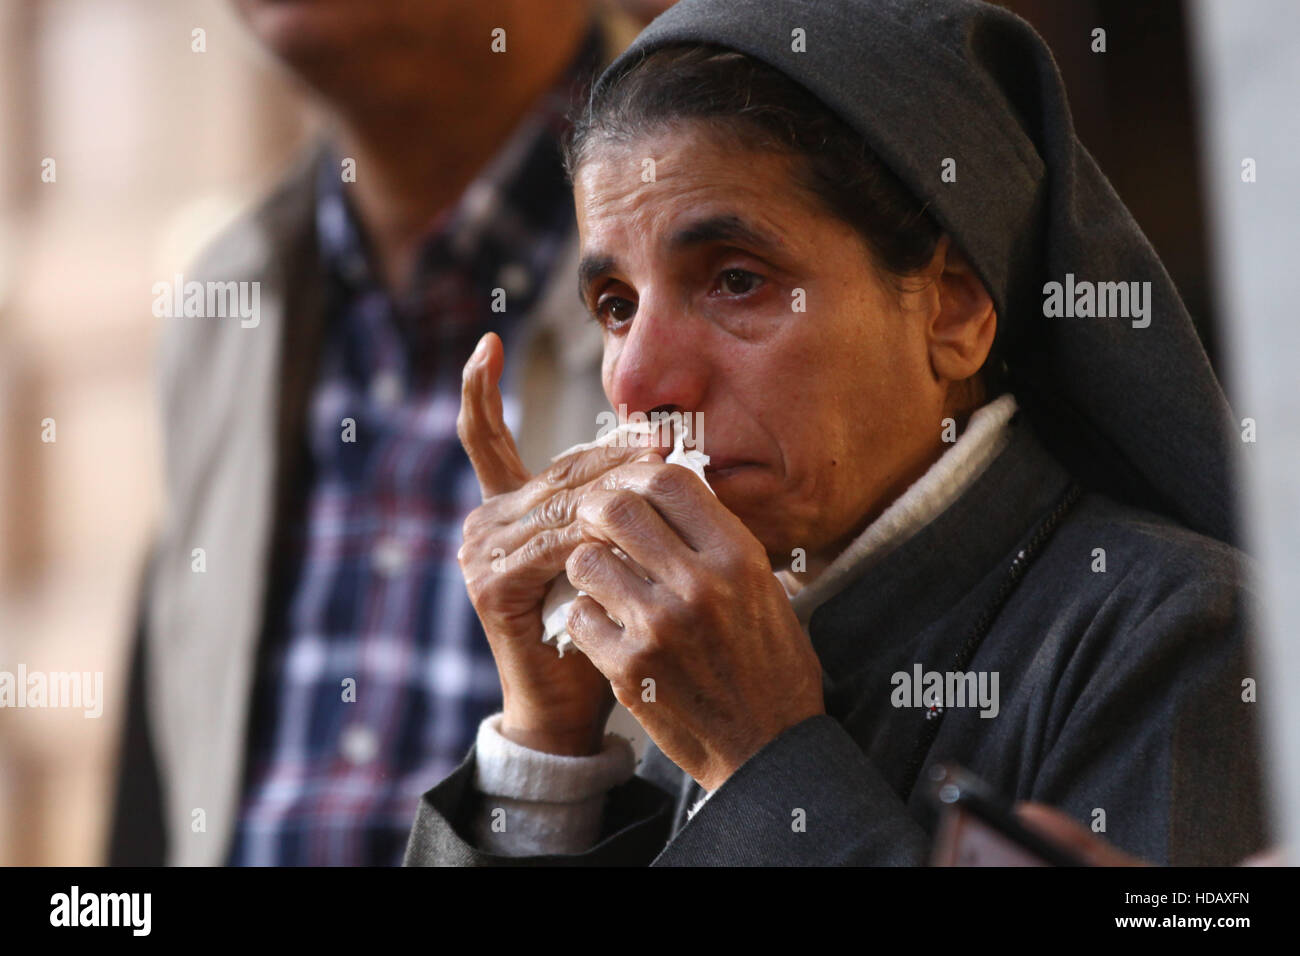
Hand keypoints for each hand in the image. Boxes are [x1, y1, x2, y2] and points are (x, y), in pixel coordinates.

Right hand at [456, 333, 665, 755]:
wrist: (571, 704)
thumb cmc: (600, 623)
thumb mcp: (605, 548)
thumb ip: (608, 502)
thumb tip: (660, 444)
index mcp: (504, 507)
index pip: (486, 438)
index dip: (479, 390)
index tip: (486, 342)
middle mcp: (484, 521)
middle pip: (558, 469)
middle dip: (616, 450)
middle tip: (669, 433)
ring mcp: (480, 551)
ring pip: (565, 501)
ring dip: (620, 485)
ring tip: (667, 463)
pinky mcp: (490, 582)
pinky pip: (556, 541)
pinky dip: (596, 530)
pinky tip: (629, 518)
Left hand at [562, 456, 825, 790]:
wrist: (769, 748)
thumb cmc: (769, 663)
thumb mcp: (763, 587)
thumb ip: (715, 539)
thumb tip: (663, 487)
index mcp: (737, 557)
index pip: (667, 480)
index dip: (636, 475)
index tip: (627, 487)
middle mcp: (697, 584)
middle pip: (614, 508)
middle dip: (595, 510)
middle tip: (593, 523)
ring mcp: (658, 627)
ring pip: (585, 559)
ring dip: (586, 565)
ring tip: (602, 581)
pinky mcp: (628, 668)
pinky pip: (580, 616)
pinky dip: (586, 618)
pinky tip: (606, 628)